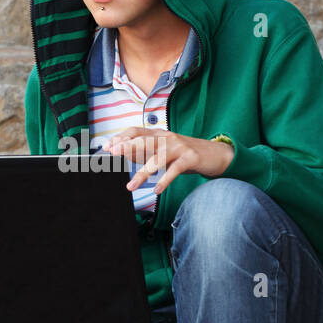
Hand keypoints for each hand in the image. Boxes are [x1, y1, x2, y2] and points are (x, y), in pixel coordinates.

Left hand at [102, 128, 233, 196]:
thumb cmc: (186, 154)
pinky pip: (174, 170)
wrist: (216, 154)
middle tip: (114, 154)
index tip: (107, 146)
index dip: (121, 137)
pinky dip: (164, 180)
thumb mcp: (164, 151)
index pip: (136, 132)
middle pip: (144, 141)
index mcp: (159, 135)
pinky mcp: (190, 158)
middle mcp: (168, 138)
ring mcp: (179, 147)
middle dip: (127, 147)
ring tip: (131, 186)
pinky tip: (156, 190)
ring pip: (157, 158)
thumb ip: (146, 152)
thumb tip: (124, 153)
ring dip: (143, 173)